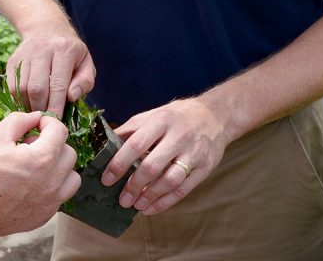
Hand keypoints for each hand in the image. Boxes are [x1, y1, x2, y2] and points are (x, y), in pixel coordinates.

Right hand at [0, 111, 79, 236]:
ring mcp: (49, 203)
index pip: (60, 132)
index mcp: (41, 160)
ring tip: (37, 166)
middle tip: (30, 146)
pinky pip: (60, 197)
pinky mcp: (44, 217)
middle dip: (53, 144)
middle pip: (69, 154)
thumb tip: (35, 116)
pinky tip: (31, 184)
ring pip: (71, 178)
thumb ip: (19, 121)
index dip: (47, 123)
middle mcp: (51, 183)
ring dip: (59, 167)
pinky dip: (53, 187)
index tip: (35, 125)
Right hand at [7, 30, 94, 118]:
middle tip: (46, 120)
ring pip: (22, 88)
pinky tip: (28, 104)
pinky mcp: (13, 60)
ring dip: (29, 106)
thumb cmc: (70, 51)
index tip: (57, 121)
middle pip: (37, 88)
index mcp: (64, 50)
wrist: (45, 27)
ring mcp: (25, 54)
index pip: (58, 84)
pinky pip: (12, 86)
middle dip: (41, 109)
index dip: (56, 106)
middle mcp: (43, 50)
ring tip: (38, 112)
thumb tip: (71, 97)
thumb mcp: (85, 62)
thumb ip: (84, 81)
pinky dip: (19, 100)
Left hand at [100, 98, 229, 215]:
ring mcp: (194, 153)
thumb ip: (131, 129)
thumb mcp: (154, 114)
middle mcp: (179, 136)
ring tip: (137, 205)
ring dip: (150, 196)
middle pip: (152, 166)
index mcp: (161, 120)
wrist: (216, 115)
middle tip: (122, 199)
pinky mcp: (205, 167)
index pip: (136, 144)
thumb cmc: (177, 116)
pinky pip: (184, 189)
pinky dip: (166, 202)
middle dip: (134, 186)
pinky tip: (152, 208)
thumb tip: (105, 145)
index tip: (107, 179)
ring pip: (170, 181)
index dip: (119, 163)